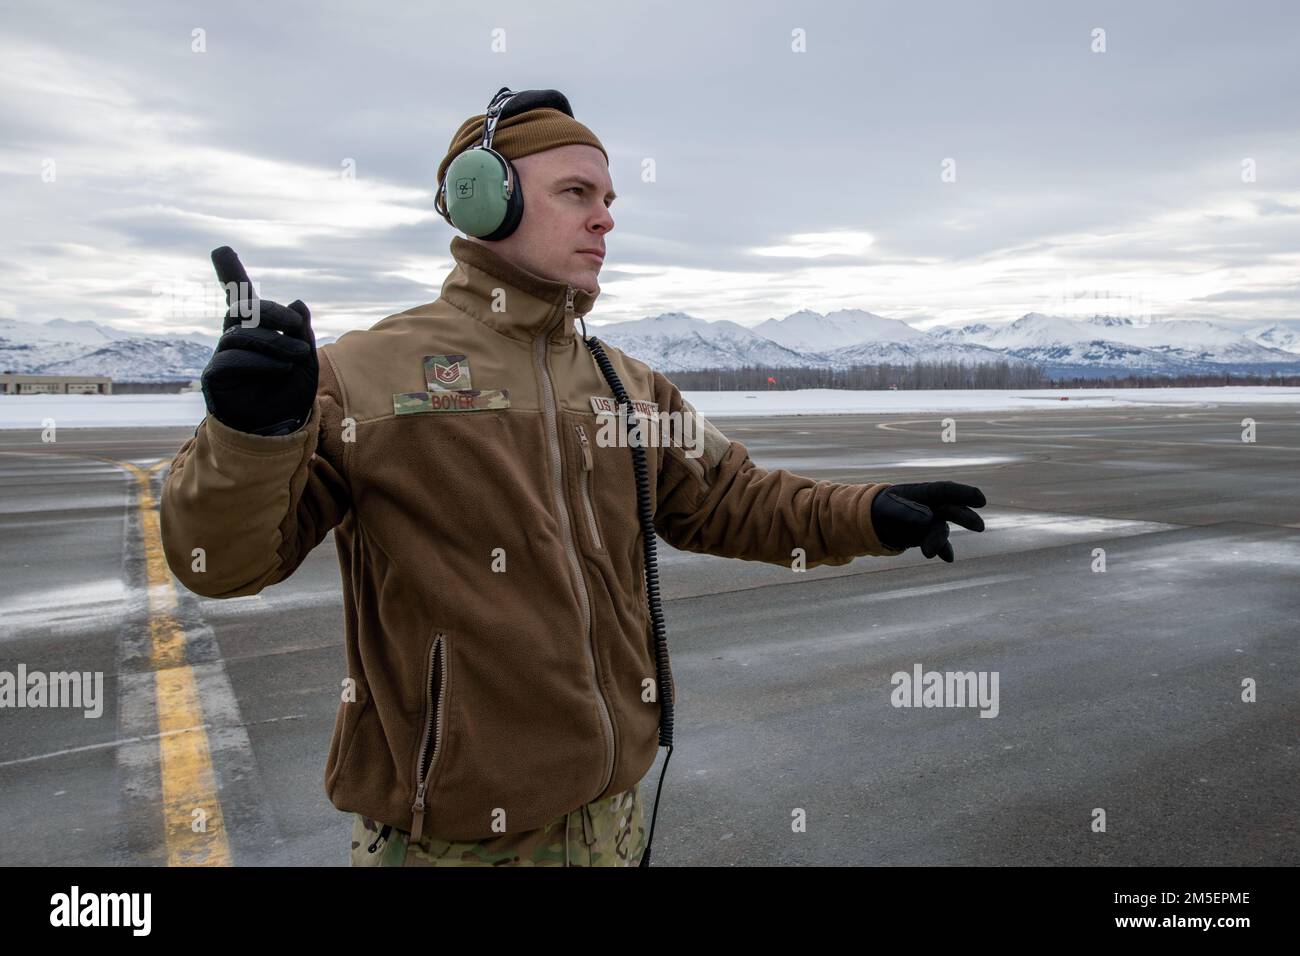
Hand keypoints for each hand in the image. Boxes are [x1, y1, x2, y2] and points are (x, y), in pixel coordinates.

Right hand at [201, 246, 318, 435]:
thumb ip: (301, 331)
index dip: (230, 272)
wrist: (279, 428)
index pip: (240, 296)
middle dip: (272, 311)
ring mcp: (224, 356)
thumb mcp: (305, 358)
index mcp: (256, 329)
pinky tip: (280, 369)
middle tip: (296, 324)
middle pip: (245, 310)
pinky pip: (233, 359)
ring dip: (275, 342)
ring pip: (243, 334)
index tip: (220, 250)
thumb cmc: (291, 391)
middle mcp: (236, 338)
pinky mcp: (215, 377)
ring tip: (298, 357)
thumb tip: (297, 302)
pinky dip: (261, 362)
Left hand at [870, 481, 986, 561]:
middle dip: (965, 517)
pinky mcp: (929, 537)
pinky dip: (943, 550)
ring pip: (940, 530)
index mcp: (924, 492)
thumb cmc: (883, 508)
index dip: (964, 493)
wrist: (876, 521)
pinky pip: (939, 545)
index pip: (946, 490)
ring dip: (938, 540)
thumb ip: (908, 511)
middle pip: (951, 509)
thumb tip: (928, 518)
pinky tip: (948, 558)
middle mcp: (932, 506)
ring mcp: (932, 522)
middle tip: (979, 526)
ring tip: (927, 552)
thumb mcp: (890, 508)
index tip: (980, 500)